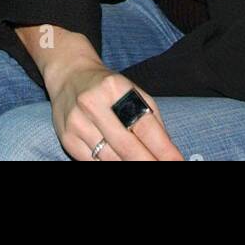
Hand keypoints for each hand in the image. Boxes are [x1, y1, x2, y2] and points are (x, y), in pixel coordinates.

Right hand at [48, 62, 184, 160]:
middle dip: (149, 163)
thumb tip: (167, 154)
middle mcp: (93, 104)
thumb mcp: (133, 92)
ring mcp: (77, 122)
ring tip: (143, 162)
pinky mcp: (67, 138)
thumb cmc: (108, 87)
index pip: (146, 128)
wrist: (68, 75)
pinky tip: (120, 161)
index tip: (177, 163)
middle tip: (163, 169)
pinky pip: (93, 162)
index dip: (165, 151)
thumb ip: (151, 121)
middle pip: (128, 148)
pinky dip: (110, 165)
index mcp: (115, 89)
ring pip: (111, 159)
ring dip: (130, 166)